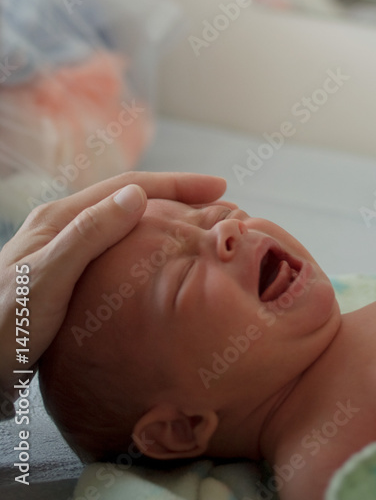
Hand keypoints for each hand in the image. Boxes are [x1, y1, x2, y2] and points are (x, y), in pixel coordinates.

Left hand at [0, 170, 226, 398]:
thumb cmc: (4, 327)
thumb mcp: (47, 278)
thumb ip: (89, 234)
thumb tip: (137, 194)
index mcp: (59, 218)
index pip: (129, 187)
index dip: (177, 183)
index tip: (218, 187)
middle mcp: (63, 230)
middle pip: (130, 201)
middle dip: (177, 197)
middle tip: (219, 206)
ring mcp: (64, 257)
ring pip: (124, 229)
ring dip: (164, 223)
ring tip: (199, 231)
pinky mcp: (66, 286)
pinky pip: (117, 256)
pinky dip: (147, 251)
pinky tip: (161, 269)